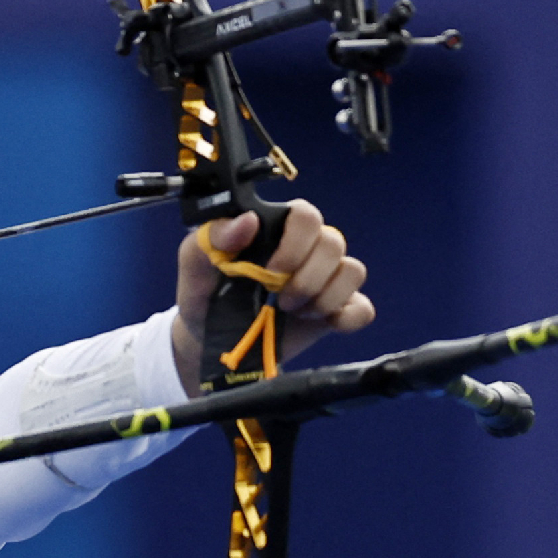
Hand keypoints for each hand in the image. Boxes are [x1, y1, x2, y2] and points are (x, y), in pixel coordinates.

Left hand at [171, 200, 374, 396]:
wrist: (208, 342)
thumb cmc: (203, 294)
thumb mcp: (194, 263)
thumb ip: (212, 237)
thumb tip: (247, 220)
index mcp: (274, 230)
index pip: (306, 216)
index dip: (296, 242)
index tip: (270, 270)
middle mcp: (305, 249)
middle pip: (334, 243)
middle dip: (307, 276)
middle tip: (278, 299)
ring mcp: (323, 281)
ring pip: (352, 271)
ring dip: (324, 296)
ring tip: (292, 312)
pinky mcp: (333, 311)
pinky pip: (363, 308)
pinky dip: (350, 316)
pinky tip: (325, 323)